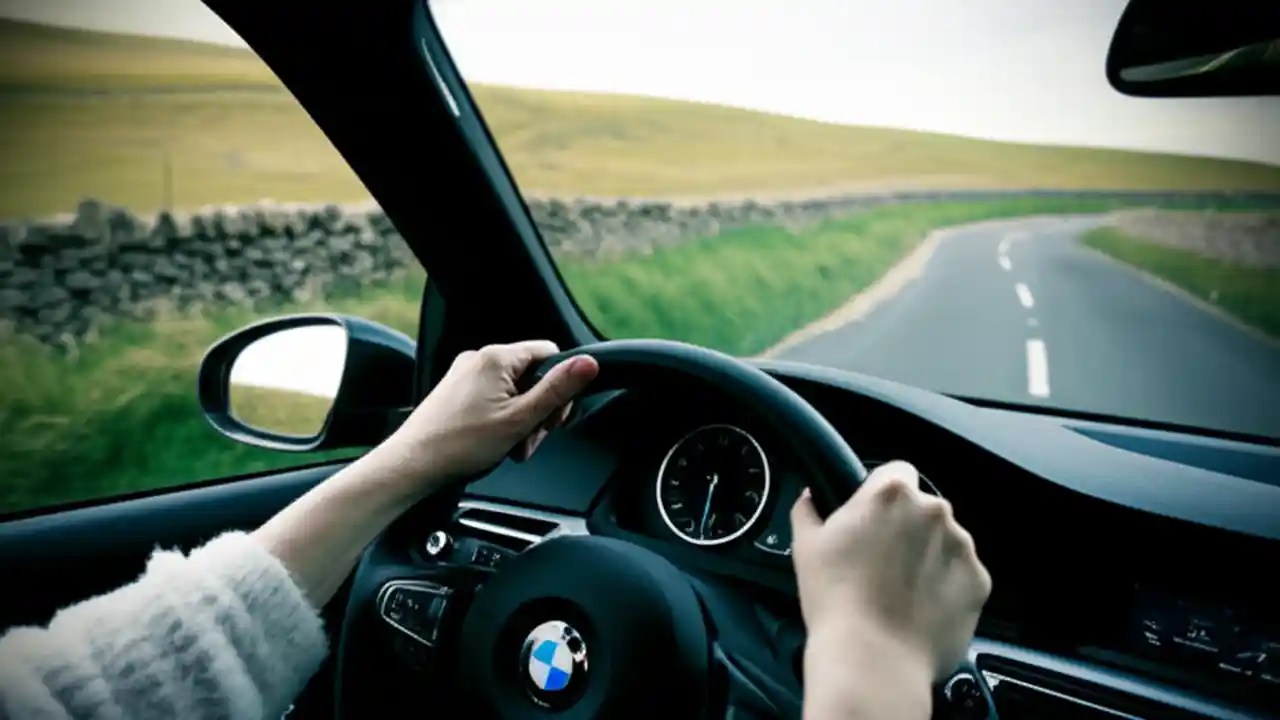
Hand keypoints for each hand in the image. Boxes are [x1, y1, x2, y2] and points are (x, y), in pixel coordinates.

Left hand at [371, 340, 598, 491]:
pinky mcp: (456, 392)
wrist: (412, 466)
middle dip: (539, 409)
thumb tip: (589, 363)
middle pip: (532, 375)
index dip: (560, 386)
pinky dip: (502, 420)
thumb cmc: (460, 445)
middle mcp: (479, 359)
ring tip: (511, 446)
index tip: (554, 417)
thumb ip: (557, 390)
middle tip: (530, 438)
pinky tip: (496, 443)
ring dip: (521, 420)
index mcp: (496, 358)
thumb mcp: (520, 419)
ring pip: (513, 390)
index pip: (549, 354)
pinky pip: (493, 398)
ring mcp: (465, 375)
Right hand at [791, 461, 990, 717]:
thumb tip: (808, 498)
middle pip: (924, 508)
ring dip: (929, 557)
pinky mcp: (979, 581)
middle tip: (881, 561)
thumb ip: (808, 511)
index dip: (883, 494)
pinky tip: (920, 608)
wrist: (872, 659)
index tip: (873, 518)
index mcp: (891, 493)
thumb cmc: (835, 601)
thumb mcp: (806, 547)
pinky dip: (947, 587)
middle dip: (908, 528)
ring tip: (900, 591)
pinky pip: (963, 575)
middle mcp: (933, 511)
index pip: (897, 471)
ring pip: (946, 541)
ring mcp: (962, 546)